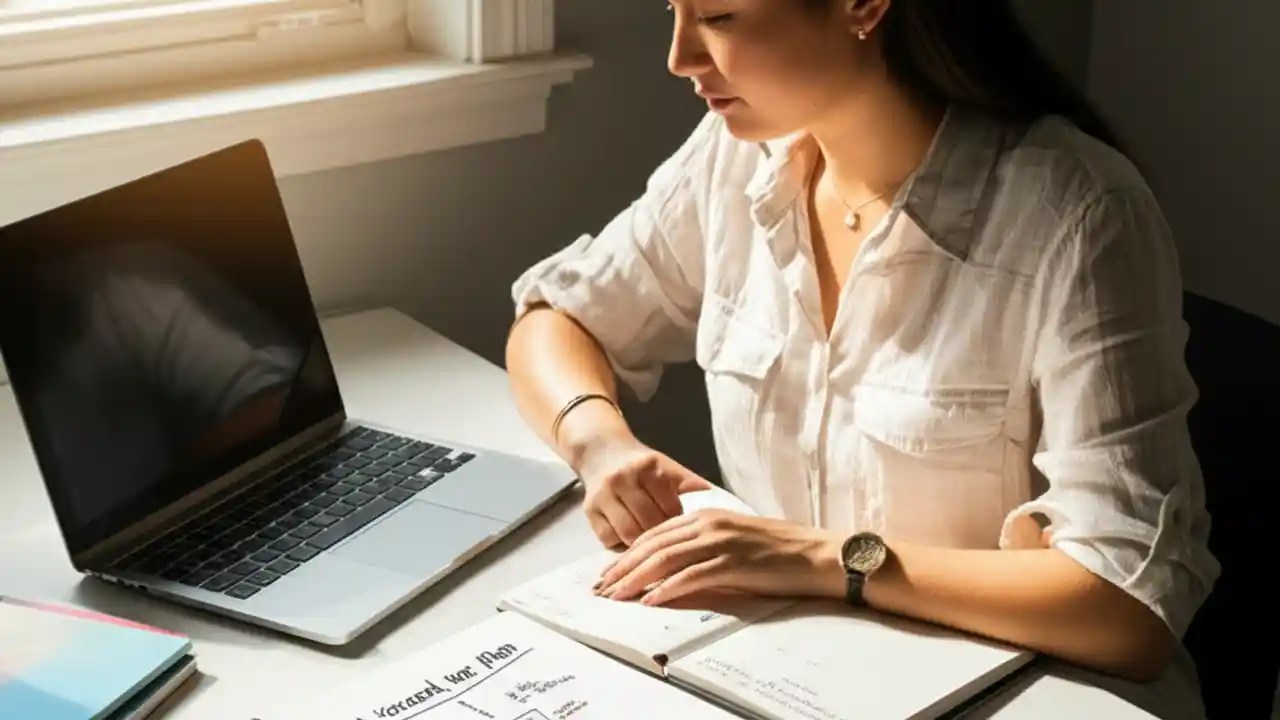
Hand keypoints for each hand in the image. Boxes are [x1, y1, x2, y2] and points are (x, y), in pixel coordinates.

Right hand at [577, 435, 713, 548]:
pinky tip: (633, 546)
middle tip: (671, 546)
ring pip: (628, 534)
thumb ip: (688, 482)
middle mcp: (622, 479)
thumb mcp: (667, 467)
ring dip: (643, 546)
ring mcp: (603, 495)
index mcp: (647, 467)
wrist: (602, 452)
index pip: (670, 508)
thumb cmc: (642, 466)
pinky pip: (608, 539)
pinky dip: (622, 546)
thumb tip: (715, 498)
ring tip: (654, 549)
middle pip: (648, 523)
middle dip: (662, 538)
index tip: (685, 531)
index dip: (679, 524)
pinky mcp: (589, 511)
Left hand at [593, 510, 844, 605]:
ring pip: (666, 558)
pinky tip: (650, 600)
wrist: (817, 554)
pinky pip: (692, 575)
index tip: (609, 570)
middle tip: (601, 586)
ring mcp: (720, 542)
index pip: (656, 532)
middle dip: (623, 566)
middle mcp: (709, 524)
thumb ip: (705, 546)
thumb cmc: (780, 551)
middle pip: (654, 544)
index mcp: (708, 515)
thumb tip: (675, 568)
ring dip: (636, 578)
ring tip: (616, 595)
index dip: (629, 552)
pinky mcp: (733, 562)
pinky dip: (667, 588)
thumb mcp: (735, 540)